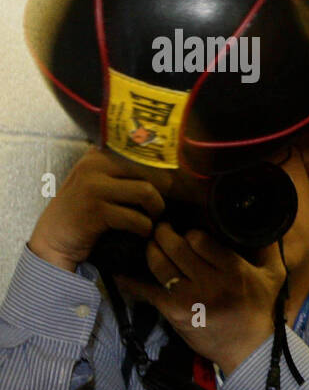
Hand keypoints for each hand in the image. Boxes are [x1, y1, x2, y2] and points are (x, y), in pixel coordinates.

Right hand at [29, 148, 170, 271]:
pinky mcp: (95, 211)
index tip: (170, 187)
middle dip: (164, 192)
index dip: (164, 171)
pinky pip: (136, 218)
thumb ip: (127, 169)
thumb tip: (171, 168)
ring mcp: (93, 186)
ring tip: (151, 219)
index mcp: (99, 153)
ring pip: (146, 192)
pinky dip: (145, 228)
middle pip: (151, 170)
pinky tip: (141, 232)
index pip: (145, 151)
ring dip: (156, 210)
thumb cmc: (86, 209)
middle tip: (159, 206)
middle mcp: (94, 164)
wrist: (55, 238)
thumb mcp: (101, 180)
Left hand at [116, 225, 285, 372]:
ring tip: (151, 246)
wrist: (249, 348)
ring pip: (159, 264)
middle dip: (163, 233)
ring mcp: (190, 298)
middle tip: (160, 229)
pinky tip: (120, 272)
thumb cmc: (261, 309)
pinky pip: (147, 291)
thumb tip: (259, 219)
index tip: (188, 232)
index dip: (190, 232)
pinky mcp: (175, 313)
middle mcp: (210, 282)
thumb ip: (269, 246)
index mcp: (233, 270)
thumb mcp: (274, 275)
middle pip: (175, 247)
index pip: (199, 239)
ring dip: (150, 251)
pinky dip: (130, 281)